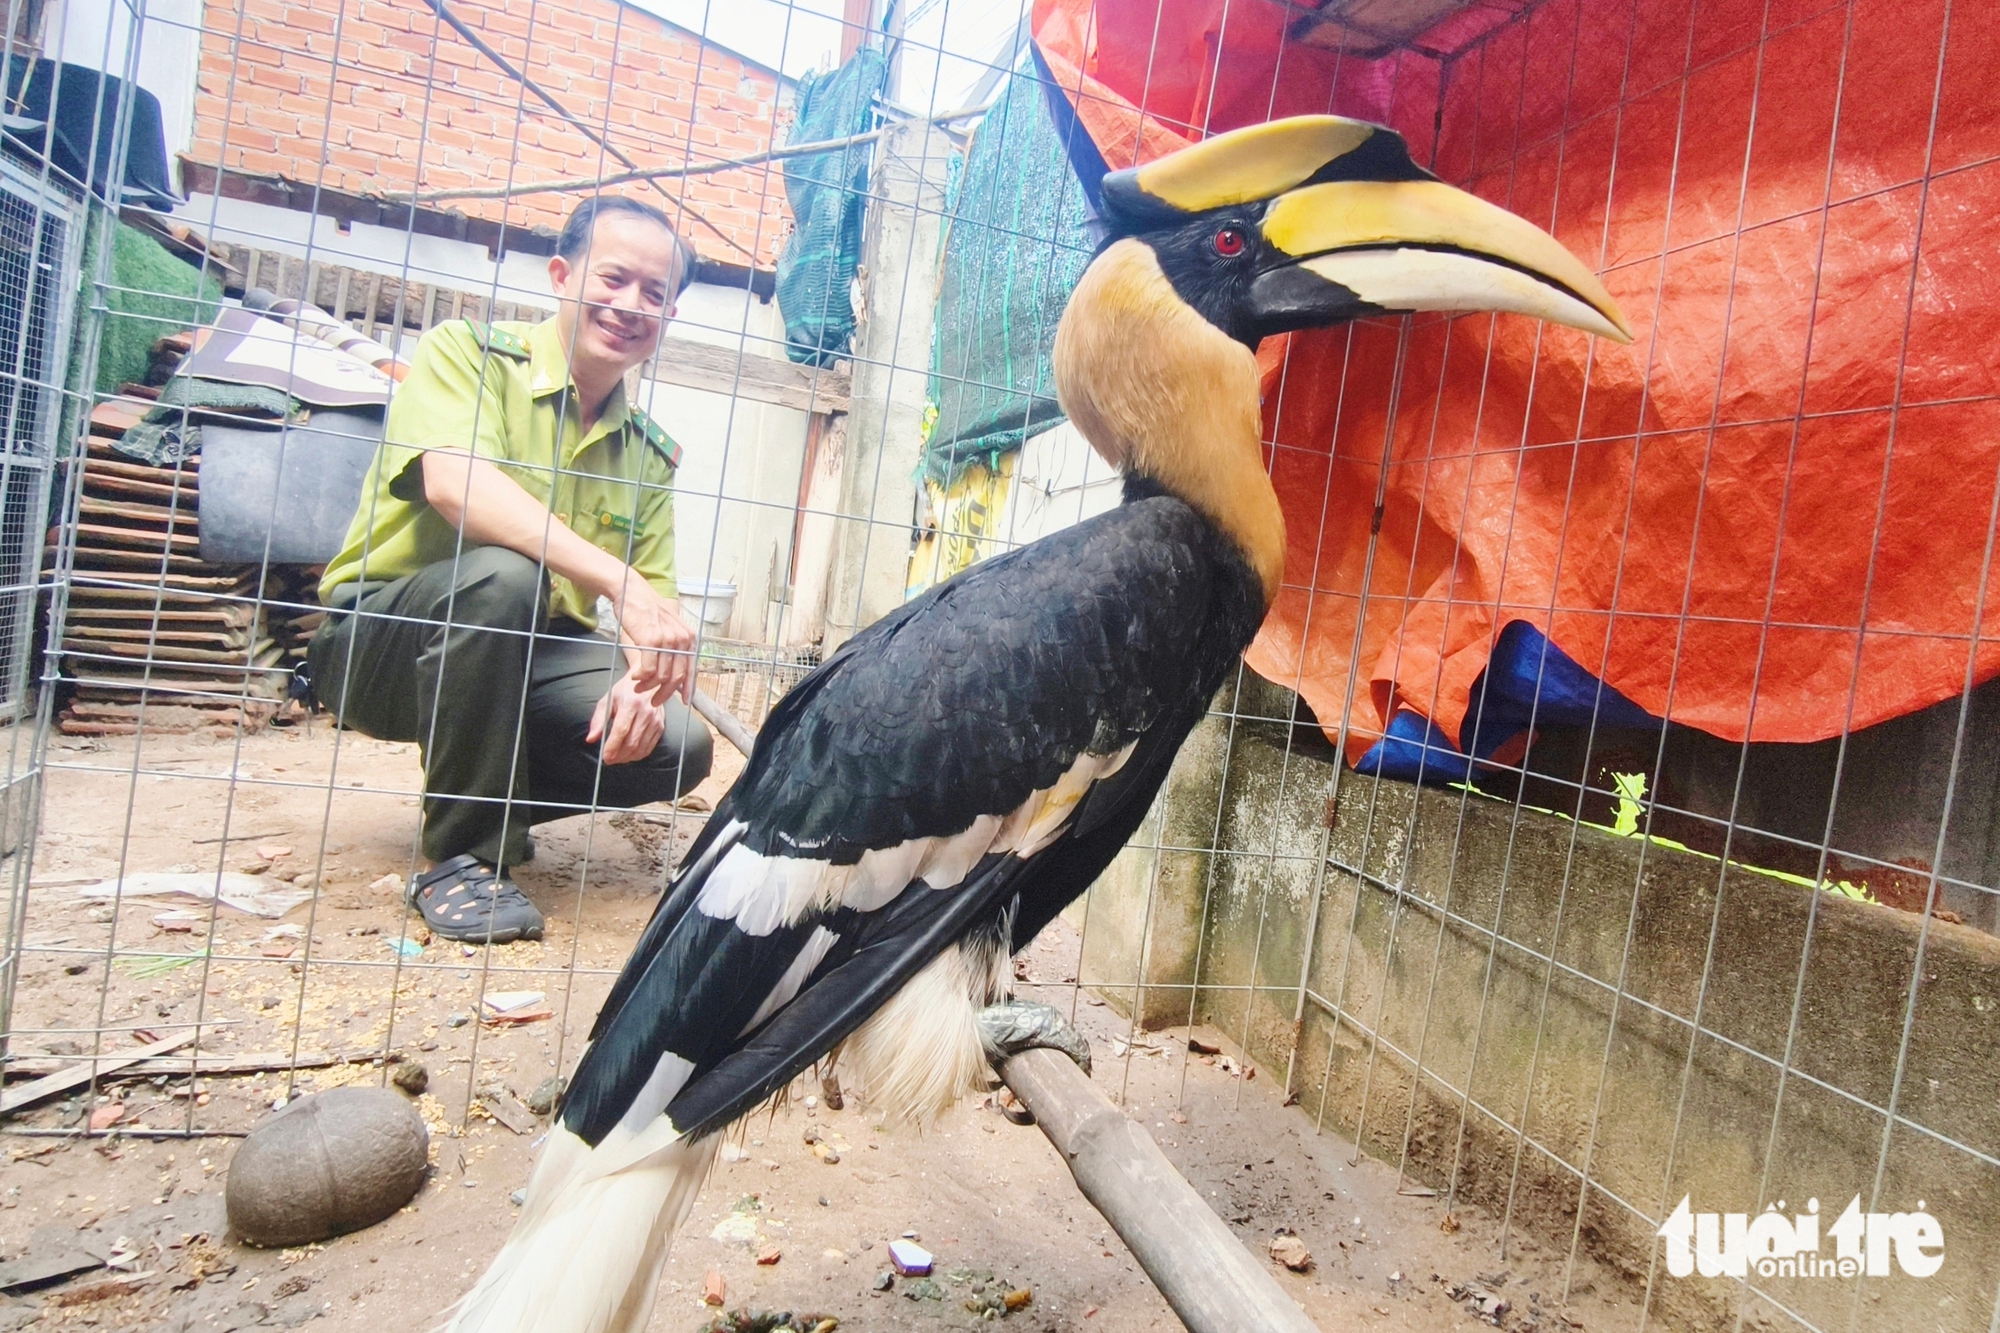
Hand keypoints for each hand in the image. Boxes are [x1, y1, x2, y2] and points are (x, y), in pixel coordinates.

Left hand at [586, 670, 666, 764]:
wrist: (647, 682)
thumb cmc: (624, 692)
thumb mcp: (608, 700)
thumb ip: (598, 720)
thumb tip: (591, 739)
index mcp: (631, 704)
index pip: (621, 730)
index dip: (613, 746)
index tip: (605, 757)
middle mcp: (646, 712)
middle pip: (632, 742)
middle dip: (619, 755)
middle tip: (609, 760)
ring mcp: (655, 721)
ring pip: (641, 748)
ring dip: (627, 757)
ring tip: (617, 758)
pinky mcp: (660, 727)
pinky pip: (649, 747)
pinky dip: (638, 755)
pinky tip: (629, 755)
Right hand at [604, 572, 695, 702]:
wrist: (633, 592)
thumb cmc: (647, 612)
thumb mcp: (668, 629)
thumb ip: (674, 650)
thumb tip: (674, 675)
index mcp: (689, 638)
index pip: (691, 669)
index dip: (688, 689)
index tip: (684, 701)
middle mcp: (682, 639)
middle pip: (677, 677)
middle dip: (664, 693)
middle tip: (653, 700)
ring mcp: (667, 639)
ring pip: (661, 676)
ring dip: (648, 686)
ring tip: (639, 687)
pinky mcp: (651, 640)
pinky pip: (648, 670)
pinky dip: (640, 678)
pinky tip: (634, 677)